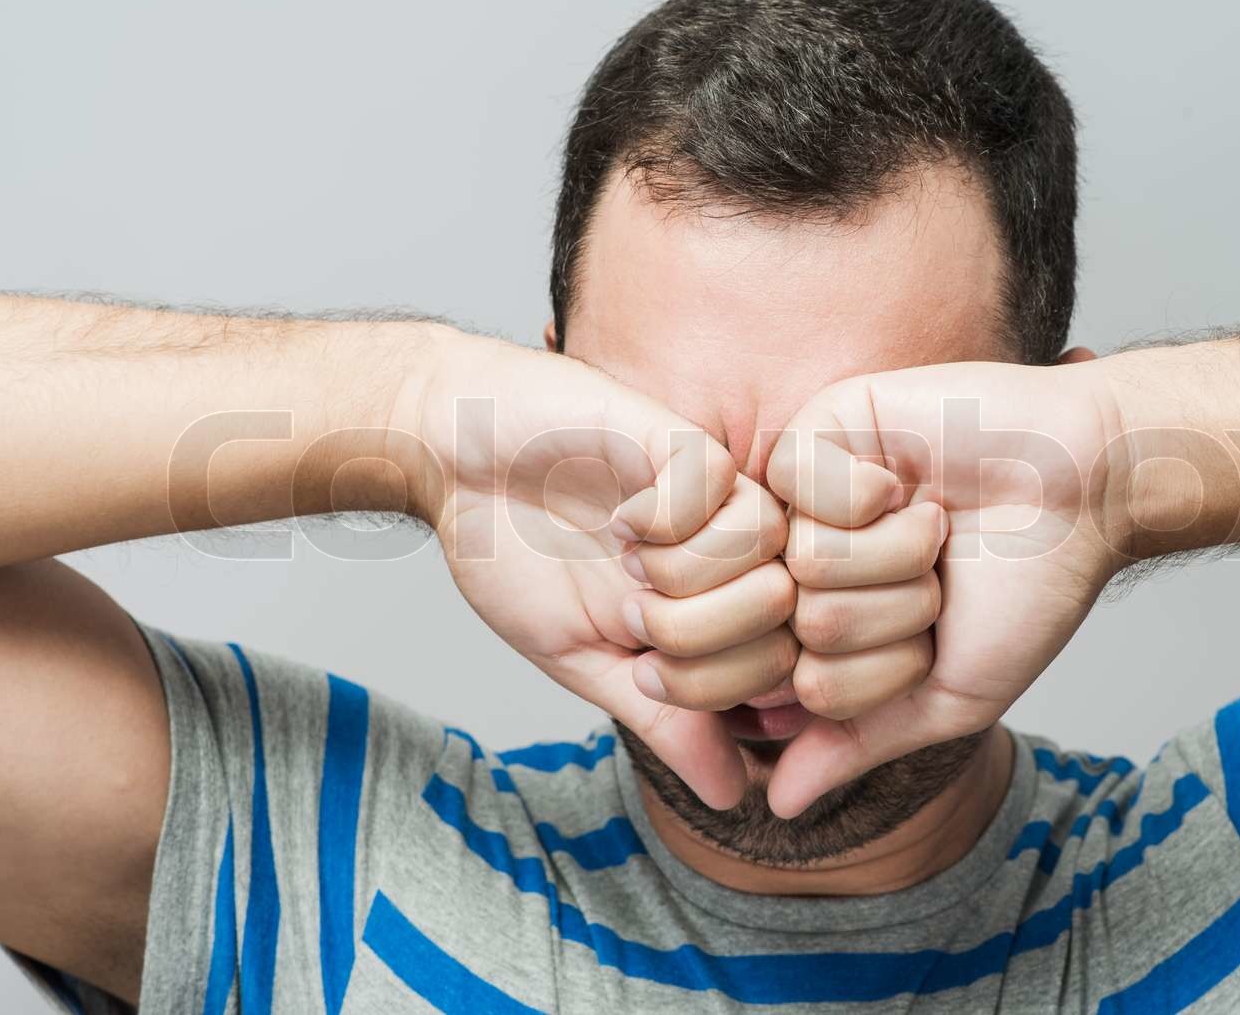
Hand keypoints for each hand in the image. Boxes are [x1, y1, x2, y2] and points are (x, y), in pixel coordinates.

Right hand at [396, 331, 786, 808]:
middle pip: (782, 623)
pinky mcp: (692, 444)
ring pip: (765, 557)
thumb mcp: (586, 660)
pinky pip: (723, 492)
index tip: (640, 661)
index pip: (780, 678)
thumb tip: (734, 796)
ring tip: (626, 554)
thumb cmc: (518, 558)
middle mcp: (736, 557)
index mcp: (721, 612)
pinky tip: (625, 509)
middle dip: (694, 636)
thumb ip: (663, 721)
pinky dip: (662, 515)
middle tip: (630, 603)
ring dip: (681, 574)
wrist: (457, 463)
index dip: (707, 689)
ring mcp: (721, 499)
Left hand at [763, 360, 1126, 816]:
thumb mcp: (949, 694)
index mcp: (823, 627)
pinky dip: (873, 493)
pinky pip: (801, 484)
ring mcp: (801, 498)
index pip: (804, 689)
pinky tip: (907, 479)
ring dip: (897, 553)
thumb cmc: (1025, 591)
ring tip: (935, 524)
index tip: (937, 637)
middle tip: (943, 572)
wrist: (1083, 486)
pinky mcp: (816, 431)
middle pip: (806, 627)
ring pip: (806, 562)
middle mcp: (800, 565)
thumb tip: (775, 806)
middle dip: (899, 611)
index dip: (887, 675)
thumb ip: (857, 743)